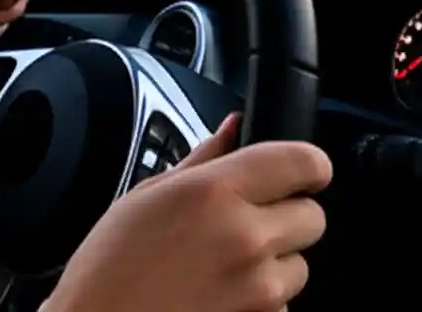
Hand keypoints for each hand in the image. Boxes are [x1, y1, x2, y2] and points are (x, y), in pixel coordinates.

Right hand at [43, 114, 331, 311]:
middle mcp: (245, 238)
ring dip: (276, 263)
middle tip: (248, 223)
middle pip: (312, 216)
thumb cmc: (109, 270)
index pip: (303, 162)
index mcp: (215, 193)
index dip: (308, 165)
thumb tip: (234, 128)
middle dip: (287, 217)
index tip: (300, 171)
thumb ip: (203, 159)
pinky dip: (263, 300)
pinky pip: (283, 304)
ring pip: (300, 266)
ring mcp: (257, 289)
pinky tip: (221, 294)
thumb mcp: (147, 195)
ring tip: (225, 265)